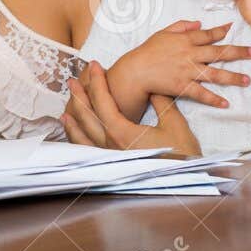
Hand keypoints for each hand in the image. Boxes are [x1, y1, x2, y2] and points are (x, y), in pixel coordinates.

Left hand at [62, 63, 201, 157]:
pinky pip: (90, 154)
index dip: (97, 81)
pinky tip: (76, 142)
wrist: (185, 183)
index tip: (95, 66)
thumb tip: (152, 87)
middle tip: (72, 82)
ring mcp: (110, 158)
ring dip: (73, 122)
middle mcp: (110, 145)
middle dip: (78, 97)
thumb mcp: (175, 124)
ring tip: (64, 112)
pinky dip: (79, 144)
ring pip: (83, 138)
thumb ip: (161, 102)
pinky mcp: (113, 168)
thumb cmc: (182, 155)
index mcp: (121, 132)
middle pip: (87, 117)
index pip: (102, 101)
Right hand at [106, 19, 250, 112]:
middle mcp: (190, 55)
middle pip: (219, 53)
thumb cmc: (147, 51)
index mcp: (185, 40)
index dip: (221, 31)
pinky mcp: (183, 86)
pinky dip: (214, 99)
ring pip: (215, 74)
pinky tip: (226, 104)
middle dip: (238, 52)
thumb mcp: (162, 33)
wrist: (135, 70)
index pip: (208, 35)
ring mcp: (188, 71)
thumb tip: (199, 23)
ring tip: (247, 80)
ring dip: (233, 77)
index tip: (232, 28)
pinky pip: (202, 93)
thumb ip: (181, 26)